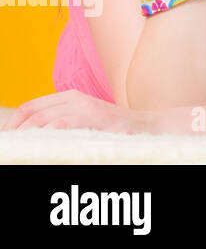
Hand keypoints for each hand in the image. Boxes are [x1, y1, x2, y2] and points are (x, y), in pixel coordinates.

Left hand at [1, 91, 160, 133]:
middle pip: (33, 115)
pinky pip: (64, 127)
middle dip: (16, 133)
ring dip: (29, 138)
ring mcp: (87, 109)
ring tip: (21, 151)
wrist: (148, 126)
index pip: (29, 107)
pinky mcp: (97, 120)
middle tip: (10, 149)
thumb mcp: (85, 119)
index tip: (7, 140)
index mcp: (70, 97)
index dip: (12, 124)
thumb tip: (30, 133)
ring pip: (45, 121)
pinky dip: (49, 137)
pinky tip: (43, 148)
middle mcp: (76, 99)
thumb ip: (62, 120)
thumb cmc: (113, 129)